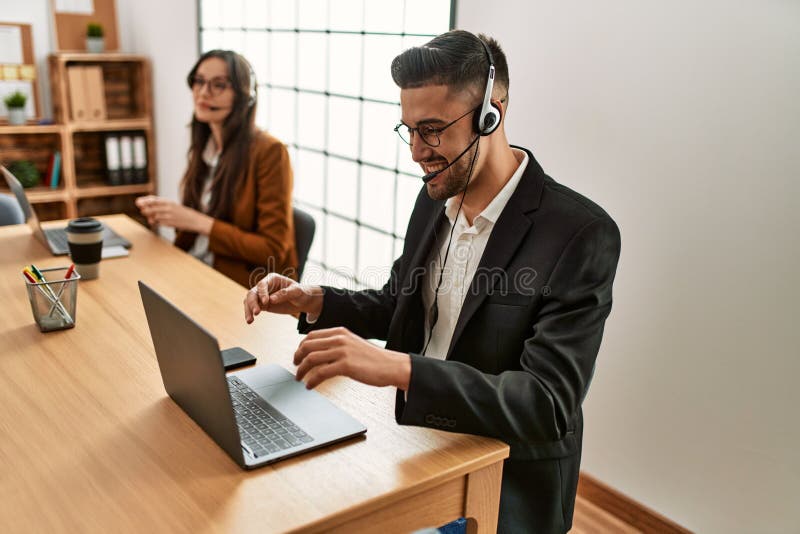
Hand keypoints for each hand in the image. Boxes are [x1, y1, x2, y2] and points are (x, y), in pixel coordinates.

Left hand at [135, 195, 213, 233]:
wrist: (193, 220)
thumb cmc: (181, 212)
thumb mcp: (171, 205)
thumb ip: (159, 205)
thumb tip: (146, 207)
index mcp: (168, 201)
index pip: (153, 200)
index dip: (144, 201)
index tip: (138, 202)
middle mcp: (167, 208)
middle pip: (150, 208)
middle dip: (144, 209)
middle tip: (142, 210)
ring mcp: (167, 216)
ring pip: (153, 216)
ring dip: (149, 216)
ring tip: (151, 216)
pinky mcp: (168, 223)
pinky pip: (157, 222)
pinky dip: (155, 222)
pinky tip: (156, 221)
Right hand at [244, 273, 322, 323]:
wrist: (302, 300)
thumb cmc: (300, 293)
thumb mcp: (296, 292)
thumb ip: (284, 294)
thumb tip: (271, 299)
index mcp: (272, 279)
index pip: (262, 285)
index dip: (262, 293)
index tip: (265, 302)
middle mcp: (265, 286)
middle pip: (253, 292)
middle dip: (252, 302)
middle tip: (257, 313)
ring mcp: (262, 295)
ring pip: (249, 300)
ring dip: (248, 310)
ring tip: (250, 321)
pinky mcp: (262, 304)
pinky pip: (252, 307)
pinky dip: (249, 313)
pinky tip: (250, 321)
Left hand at [293, 327, 410, 389]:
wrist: (391, 366)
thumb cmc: (374, 359)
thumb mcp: (354, 344)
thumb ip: (338, 345)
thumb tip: (321, 354)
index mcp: (341, 332)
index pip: (312, 335)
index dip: (301, 346)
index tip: (298, 355)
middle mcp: (340, 339)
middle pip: (308, 345)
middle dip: (297, 357)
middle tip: (295, 367)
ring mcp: (342, 351)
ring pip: (311, 359)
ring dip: (301, 370)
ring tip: (299, 378)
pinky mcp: (346, 365)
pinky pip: (321, 373)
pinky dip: (312, 380)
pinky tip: (310, 386)